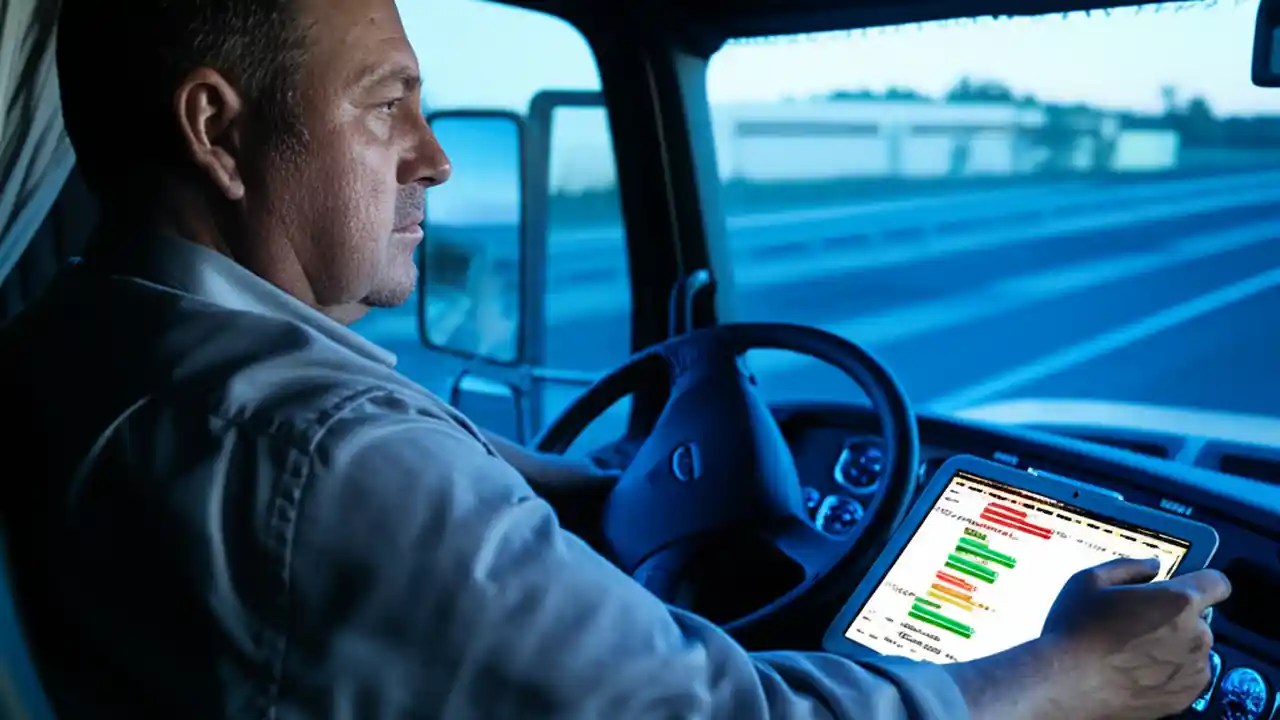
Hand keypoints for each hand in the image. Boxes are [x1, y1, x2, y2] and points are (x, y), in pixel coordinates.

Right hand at [945, 558, 1229, 719]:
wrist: (1066, 683)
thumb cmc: (1076, 627)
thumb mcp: (1090, 580)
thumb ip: (1129, 567)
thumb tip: (1154, 566)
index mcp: (1178, 601)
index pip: (1217, 583)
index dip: (1201, 582)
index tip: (1179, 589)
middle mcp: (1197, 635)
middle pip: (1199, 618)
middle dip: (1176, 617)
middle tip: (1137, 624)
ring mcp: (1194, 670)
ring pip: (1193, 648)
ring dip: (1175, 645)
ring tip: (1134, 652)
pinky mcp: (1186, 697)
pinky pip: (1187, 675)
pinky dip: (1171, 671)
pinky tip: (1138, 672)